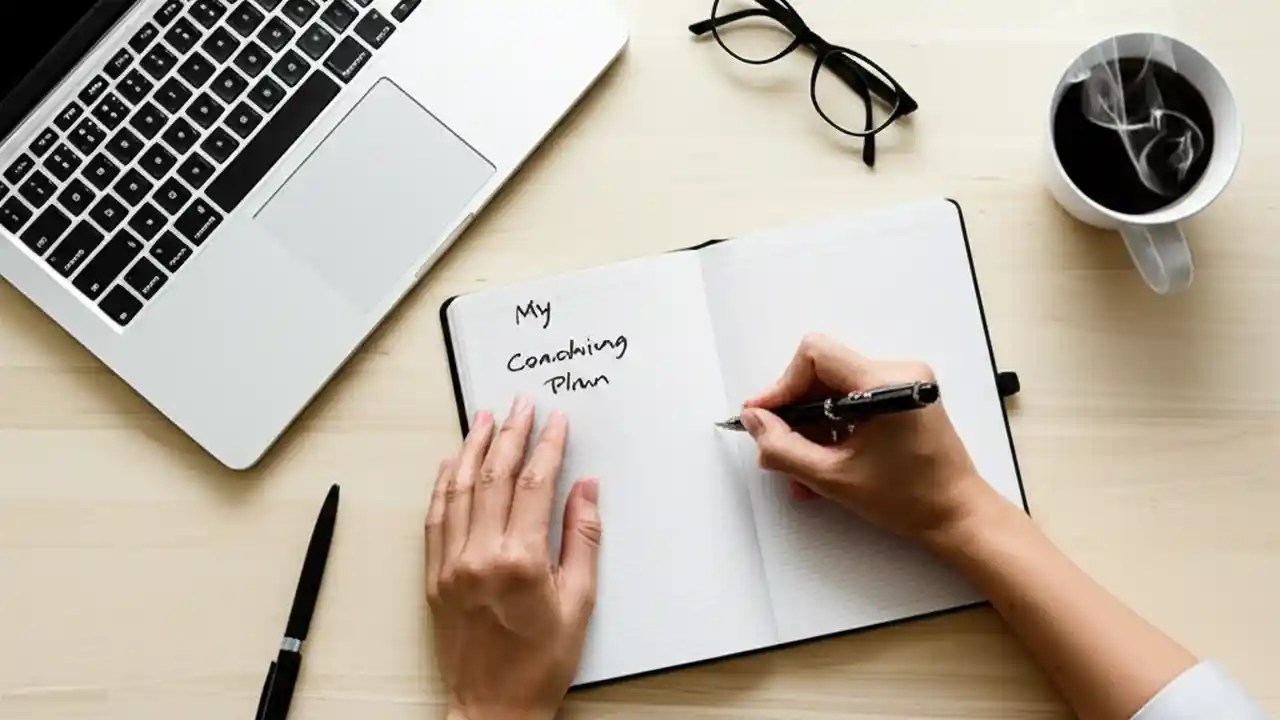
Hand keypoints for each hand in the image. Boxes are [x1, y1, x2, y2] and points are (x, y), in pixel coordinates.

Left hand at [426, 399, 601, 719]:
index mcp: (520, 561)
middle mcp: (479, 556)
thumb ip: (582, 539)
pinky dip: (444, 484)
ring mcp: (451, 565)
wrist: (492, 707)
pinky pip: (436, 517)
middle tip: (520, 404)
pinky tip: (452, 463)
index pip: (534, 484)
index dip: (546, 446)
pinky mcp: (434, 576)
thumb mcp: (579, 603)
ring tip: (484, 418)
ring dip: (473, 449)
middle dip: (509, 434)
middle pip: (494, 477)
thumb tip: (585, 489)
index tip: (555, 421)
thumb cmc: (540, 664)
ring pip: (460, 490)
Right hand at [739, 334, 1007, 548]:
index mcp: (885, 383)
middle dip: (795, 413)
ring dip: (811, 427)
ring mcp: (903, 382)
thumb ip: (783, 448)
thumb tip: (753, 421)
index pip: (815, 356)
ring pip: (833, 389)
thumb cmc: (909, 498)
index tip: (763, 418)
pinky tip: (823, 463)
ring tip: (800, 470)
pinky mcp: (903, 397)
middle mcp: (897, 372)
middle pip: (822, 372)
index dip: (782, 385)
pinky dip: (832, 429)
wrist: (957, 514)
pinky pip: (852, 400)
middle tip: (777, 448)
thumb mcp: (833, 478)